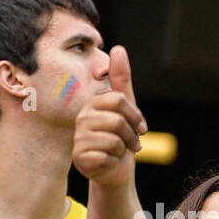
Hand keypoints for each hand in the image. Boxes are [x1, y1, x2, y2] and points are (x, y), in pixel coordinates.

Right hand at [73, 47, 145, 188]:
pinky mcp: (79, 157)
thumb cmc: (122, 138)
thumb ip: (121, 81)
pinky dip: (115, 161)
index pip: (118, 100)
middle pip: (118, 121)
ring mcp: (78, 138)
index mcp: (93, 104)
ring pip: (114, 139)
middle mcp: (82, 118)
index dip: (135, 116)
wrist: (116, 170)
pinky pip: (107, 155)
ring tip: (120, 151)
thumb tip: (118, 48)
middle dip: (132, 135)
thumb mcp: (126, 110)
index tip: (139, 127)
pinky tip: (109, 161)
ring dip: (124, 149)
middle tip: (131, 143)